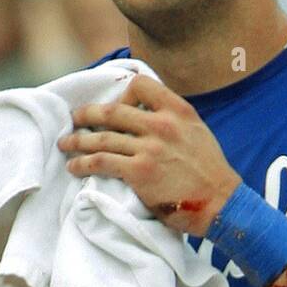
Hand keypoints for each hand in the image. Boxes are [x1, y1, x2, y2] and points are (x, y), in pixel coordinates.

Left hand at [58, 73, 240, 235]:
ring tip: (65, 144)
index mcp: (178, 110)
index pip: (141, 85)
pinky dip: (82, 164)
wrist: (221, 202)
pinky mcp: (139, 172)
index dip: (122, 93)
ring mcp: (149, 148)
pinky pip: (101, 162)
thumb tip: (146, 119)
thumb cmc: (208, 172)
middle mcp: (162, 124)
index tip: (115, 106)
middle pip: (112, 111)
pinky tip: (74, 167)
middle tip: (74, 119)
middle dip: (87, 114)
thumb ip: (172, 121)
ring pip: (102, 137)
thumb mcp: (196, 132)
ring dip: (78, 140)